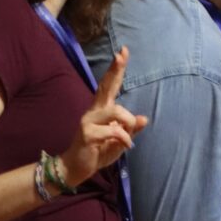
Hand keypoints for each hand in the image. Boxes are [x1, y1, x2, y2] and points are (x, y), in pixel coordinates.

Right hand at [59, 47, 149, 187]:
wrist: (76, 169)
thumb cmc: (98, 152)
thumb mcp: (120, 141)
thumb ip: (131, 129)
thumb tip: (145, 118)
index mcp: (102, 110)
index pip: (109, 86)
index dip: (116, 70)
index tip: (123, 51)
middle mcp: (93, 112)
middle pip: (105, 87)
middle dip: (114, 71)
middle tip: (121, 54)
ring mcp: (88, 121)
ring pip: (117, 111)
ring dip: (128, 123)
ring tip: (127, 138)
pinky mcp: (87, 134)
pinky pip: (115, 131)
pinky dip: (125, 138)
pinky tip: (125, 145)